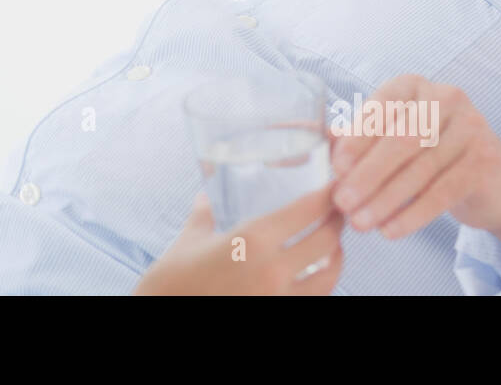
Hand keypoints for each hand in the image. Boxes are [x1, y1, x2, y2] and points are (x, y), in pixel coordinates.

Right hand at [133, 183, 343, 294]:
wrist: (162, 315)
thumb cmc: (173, 280)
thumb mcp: (189, 240)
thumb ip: (204, 215)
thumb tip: (206, 196)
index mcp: (252, 239)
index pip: (307, 211)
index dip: (327, 196)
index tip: (334, 186)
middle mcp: (273, 269)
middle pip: (326, 240)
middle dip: (337, 223)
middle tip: (338, 211)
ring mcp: (279, 298)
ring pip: (329, 276)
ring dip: (336, 257)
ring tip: (334, 246)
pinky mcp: (278, 314)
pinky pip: (312, 299)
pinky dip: (321, 285)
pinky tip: (315, 276)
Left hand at [330, 73, 500, 263]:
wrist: (494, 179)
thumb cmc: (428, 153)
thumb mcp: (392, 139)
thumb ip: (359, 138)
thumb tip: (323, 144)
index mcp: (412, 86)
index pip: (379, 110)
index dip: (356, 140)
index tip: (336, 169)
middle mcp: (445, 98)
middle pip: (399, 140)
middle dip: (367, 175)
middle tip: (343, 202)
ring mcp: (471, 127)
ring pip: (419, 169)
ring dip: (384, 200)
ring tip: (360, 223)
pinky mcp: (486, 160)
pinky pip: (442, 192)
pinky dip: (412, 215)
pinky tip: (390, 230)